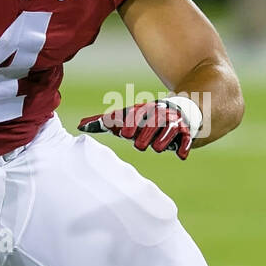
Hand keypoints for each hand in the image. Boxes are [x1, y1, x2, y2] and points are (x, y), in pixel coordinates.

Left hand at [77, 100, 194, 158]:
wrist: (178, 111)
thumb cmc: (143, 118)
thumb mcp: (125, 117)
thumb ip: (102, 121)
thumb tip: (79, 125)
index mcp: (142, 110)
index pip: (132, 121)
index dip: (128, 128)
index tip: (125, 133)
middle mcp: (158, 114)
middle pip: (145, 135)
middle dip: (143, 141)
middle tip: (142, 142)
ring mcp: (173, 123)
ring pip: (162, 141)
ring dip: (159, 146)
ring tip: (158, 145)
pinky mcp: (186, 132)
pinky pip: (185, 143)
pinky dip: (182, 150)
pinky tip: (180, 155)